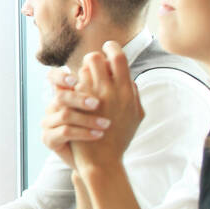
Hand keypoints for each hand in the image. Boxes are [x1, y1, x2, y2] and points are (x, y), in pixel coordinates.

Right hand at [40, 66, 104, 169]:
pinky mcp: (48, 138)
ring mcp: (49, 122)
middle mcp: (54, 106)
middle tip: (97, 104)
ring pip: (64, 114)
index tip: (77, 80)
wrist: (93, 161)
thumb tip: (117, 70)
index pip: (54, 77)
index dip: (62, 76)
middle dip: (80, 98)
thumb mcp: (104, 109)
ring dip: (87, 119)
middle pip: (61, 95)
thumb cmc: (99, 131)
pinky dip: (84, 132)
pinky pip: (65, 132)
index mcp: (66, 95)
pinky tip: (99, 135)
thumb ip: (105, 91)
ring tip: (106, 124)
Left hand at [68, 43, 143, 173]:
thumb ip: (135, 95)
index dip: (111, 48)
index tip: (107, 48)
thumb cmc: (120, 139)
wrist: (102, 160)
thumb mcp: (136, 117)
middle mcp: (111, 91)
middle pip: (96, 58)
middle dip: (93, 58)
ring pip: (82, 69)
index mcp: (127, 92)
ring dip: (82, 71)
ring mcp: (93, 97)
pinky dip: (73, 83)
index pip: (119, 57)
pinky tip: (74, 88)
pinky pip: (73, 84)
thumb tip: (130, 79)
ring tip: (84, 77)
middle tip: (92, 63)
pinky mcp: (78, 105)